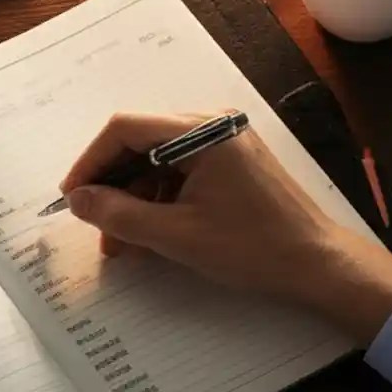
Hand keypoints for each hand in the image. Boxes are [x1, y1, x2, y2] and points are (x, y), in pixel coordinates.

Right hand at [60, 112, 391, 343]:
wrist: (319, 266)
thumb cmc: (254, 248)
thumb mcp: (177, 235)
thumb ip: (119, 214)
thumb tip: (77, 200)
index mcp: (202, 130)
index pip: (126, 129)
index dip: (91, 161)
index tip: (72, 195)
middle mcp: (211, 124)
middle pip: (140, 143)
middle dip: (112, 186)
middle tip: (93, 224)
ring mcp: (223, 142)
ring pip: (157, 162)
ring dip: (133, 200)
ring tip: (119, 244)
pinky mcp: (229, 163)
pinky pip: (179, 173)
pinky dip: (158, 201)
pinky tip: (146, 236)